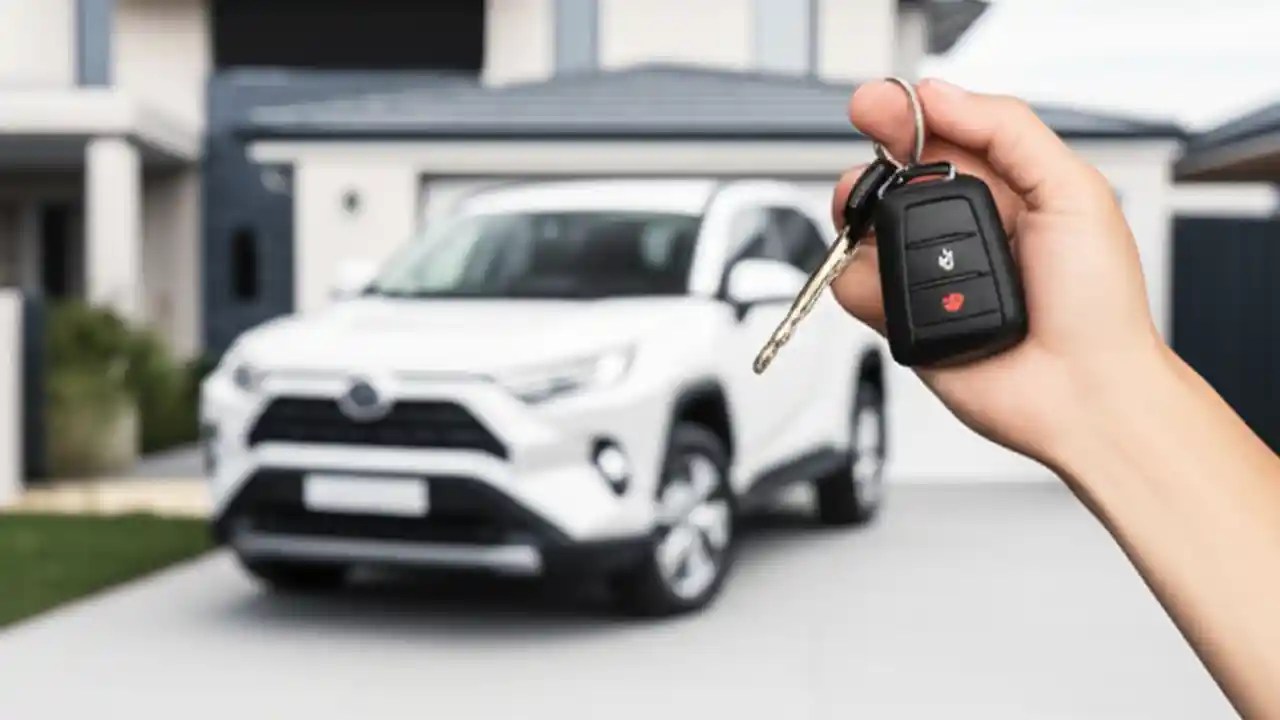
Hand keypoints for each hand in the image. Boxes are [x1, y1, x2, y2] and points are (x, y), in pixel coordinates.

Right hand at [831, 79, 1169, 466]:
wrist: (1084, 395)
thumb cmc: (1098, 307)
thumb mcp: (1073, 192)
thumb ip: (1007, 131)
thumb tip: (939, 96)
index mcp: (1004, 187)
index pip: (937, 135)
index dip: (899, 116)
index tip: (873, 108)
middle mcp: (961, 229)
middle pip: (886, 180)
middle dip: (870, 173)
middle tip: (872, 182)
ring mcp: (929, 274)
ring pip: (861, 231)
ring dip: (862, 229)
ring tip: (894, 249)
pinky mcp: (903, 318)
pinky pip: (854, 286)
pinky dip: (860, 283)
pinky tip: (897, 295)